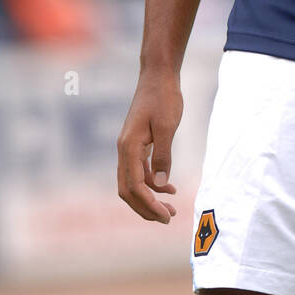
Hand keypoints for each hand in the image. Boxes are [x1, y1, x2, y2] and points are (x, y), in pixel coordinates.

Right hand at [117, 71, 182, 222]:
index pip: (135, 186)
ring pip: (132, 183)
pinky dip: (152, 183)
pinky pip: (139, 171)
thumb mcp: (168, 125)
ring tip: (171, 209)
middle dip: (146, 208)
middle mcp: (123, 150)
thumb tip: (161, 184)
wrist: (158, 75)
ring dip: (149, 198)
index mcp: (128, 147)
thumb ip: (164, 154)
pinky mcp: (136, 144)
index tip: (167, 216)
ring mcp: (128, 147)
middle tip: (168, 218)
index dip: (149, 204)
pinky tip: (169, 187)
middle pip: (128, 190)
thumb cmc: (164, 97)